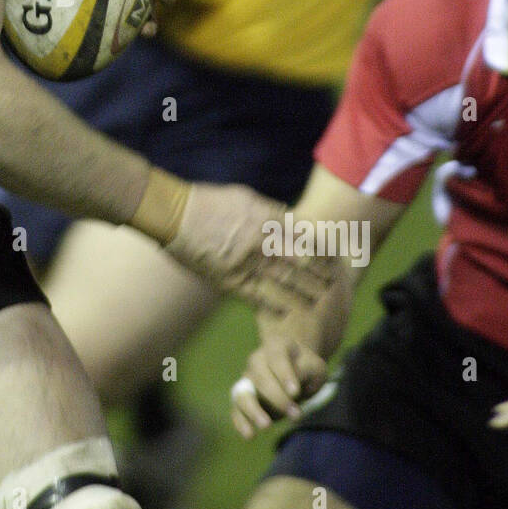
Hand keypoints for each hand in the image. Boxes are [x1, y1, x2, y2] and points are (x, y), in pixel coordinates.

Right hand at [166, 184, 338, 316]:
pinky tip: (283, 312)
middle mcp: (261, 243)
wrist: (176, 216)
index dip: (318, 250)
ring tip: (317, 301)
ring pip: (281, 281)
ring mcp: (246, 264)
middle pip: (298, 262)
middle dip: (316, 274)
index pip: (302, 238)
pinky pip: (254, 296)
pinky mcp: (229, 280)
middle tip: (332, 283)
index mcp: (267, 220)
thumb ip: (269, 210)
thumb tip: (286, 216)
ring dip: (301, 292)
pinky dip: (270, 305)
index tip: (330, 257)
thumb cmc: (208, 202)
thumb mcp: (244, 196)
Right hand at [229, 336, 328, 438]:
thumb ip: (306, 372)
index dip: (284, 374)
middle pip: (260, 377)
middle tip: (296, 415)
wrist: (294, 367)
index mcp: (276, 346)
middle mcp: (256, 360)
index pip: (277, 357)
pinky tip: (249, 435)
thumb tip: (291, 391)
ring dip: (253, 410)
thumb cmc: (306, 367)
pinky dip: (240, 422)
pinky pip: (236, 409)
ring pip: (243, 393)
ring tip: (266, 425)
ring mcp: (247, 379)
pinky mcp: (243, 399)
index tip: (295, 392)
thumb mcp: (315, 366)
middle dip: (277, 398)